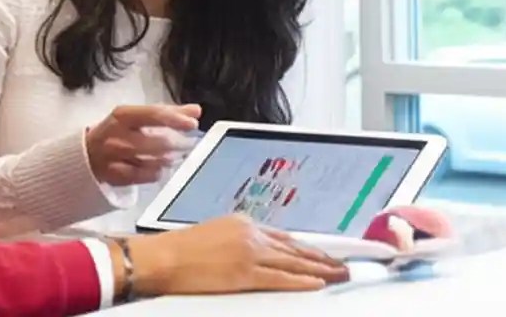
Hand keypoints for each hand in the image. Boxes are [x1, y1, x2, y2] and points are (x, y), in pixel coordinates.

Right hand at [85, 104, 200, 186]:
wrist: (87, 154)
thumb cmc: (119, 131)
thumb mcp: (138, 116)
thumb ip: (168, 112)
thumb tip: (196, 110)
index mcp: (123, 115)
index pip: (153, 115)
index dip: (175, 119)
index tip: (193, 124)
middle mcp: (117, 135)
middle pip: (156, 141)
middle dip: (177, 144)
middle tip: (189, 144)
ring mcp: (115, 157)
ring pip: (153, 160)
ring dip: (170, 158)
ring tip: (177, 155)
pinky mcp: (116, 176)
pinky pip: (146, 176)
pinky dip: (158, 171)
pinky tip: (161, 167)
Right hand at [121, 215, 348, 296]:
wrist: (164, 257)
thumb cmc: (180, 249)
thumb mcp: (214, 234)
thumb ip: (238, 240)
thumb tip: (255, 252)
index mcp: (243, 223)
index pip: (282, 237)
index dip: (304, 247)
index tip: (319, 253)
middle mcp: (251, 233)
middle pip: (293, 247)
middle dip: (319, 257)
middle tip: (340, 264)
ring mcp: (250, 252)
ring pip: (293, 261)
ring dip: (318, 269)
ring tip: (337, 274)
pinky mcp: (246, 272)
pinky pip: (281, 277)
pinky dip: (301, 280)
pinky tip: (316, 283)